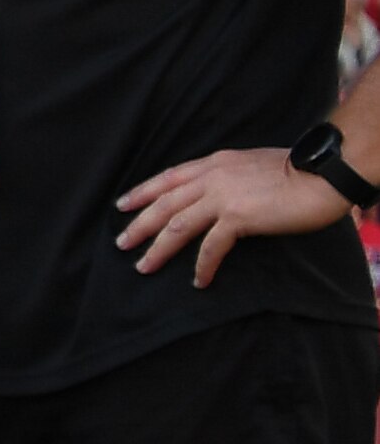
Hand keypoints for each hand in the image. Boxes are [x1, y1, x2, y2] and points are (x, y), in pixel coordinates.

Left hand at [114, 145, 356, 286]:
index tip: (123, 205)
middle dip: (139, 225)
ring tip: (144, 266)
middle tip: (121, 243)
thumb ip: (228, 174)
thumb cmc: (296, 170)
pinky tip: (198, 281)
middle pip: (164, 204)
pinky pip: (211, 246)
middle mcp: (211, 178)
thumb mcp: (250, 162)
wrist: (322, 174)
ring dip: (158, 249)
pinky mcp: (238, 217)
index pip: (168, 178)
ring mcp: (222, 197)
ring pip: (177, 226)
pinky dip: (202, 265)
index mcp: (214, 163)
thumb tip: (217, 188)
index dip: (143, 192)